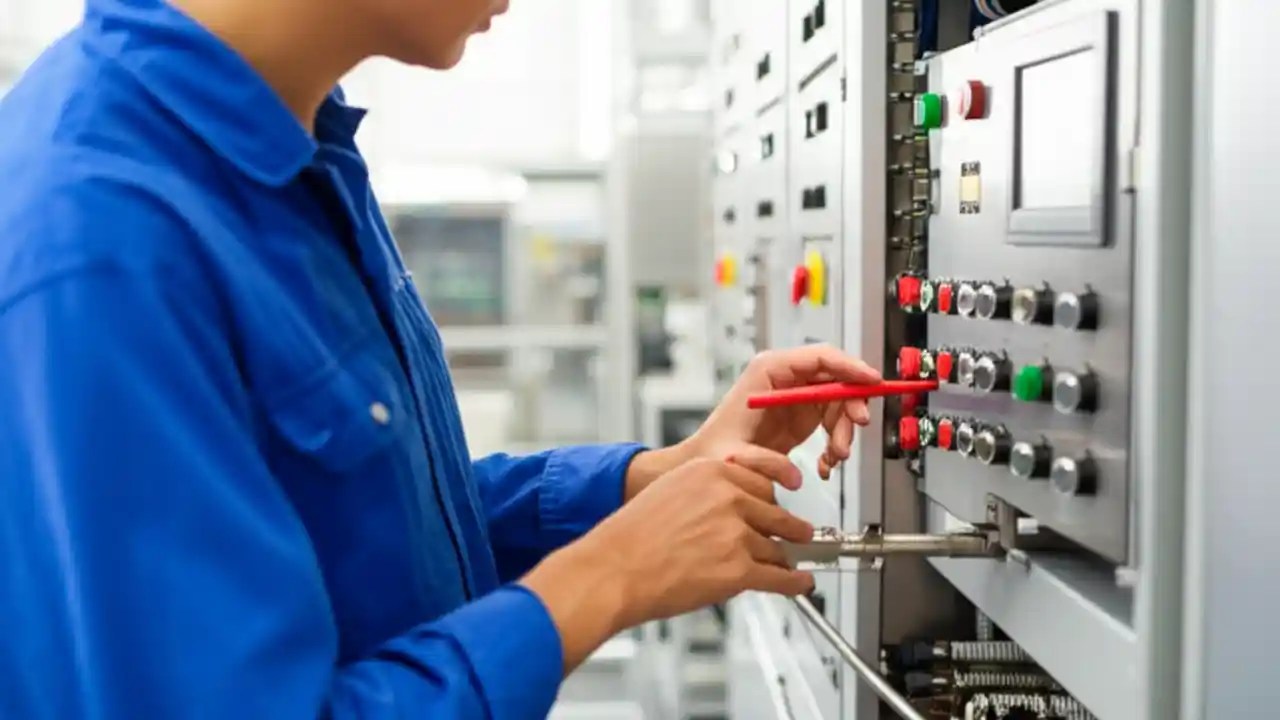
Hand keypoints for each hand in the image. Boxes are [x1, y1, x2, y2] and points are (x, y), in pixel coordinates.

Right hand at [521, 457, 813, 672]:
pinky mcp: (738, 570)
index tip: (779, 506)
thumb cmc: (631, 537)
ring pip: (776, 548)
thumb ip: (707, 492)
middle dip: (788, 528)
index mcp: (712, 471)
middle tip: (799, 533)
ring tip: (792, 563)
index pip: (762, 482)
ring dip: (784, 559)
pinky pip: (779, 576)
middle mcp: (728, 497)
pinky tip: (799, 582)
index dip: (771, 501)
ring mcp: (736, 533)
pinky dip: (794, 582)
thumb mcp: (670, 490)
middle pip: (776, 513)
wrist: (613, 571)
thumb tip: (736, 506)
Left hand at [691, 344, 880, 479]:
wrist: (709, 461)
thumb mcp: (736, 455)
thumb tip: (796, 475)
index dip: (850, 367)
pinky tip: (825, 463)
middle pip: (835, 378)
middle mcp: (785, 378)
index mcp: (768, 371)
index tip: (872, 382)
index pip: (819, 357)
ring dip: (844, 431)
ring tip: (835, 457)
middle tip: (856, 427)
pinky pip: (832, 420)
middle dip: (851, 405)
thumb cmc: (715, 449)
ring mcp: (795, 395)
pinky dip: (835, 443)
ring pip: (839, 402)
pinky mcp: (801, 413)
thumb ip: (765, 464)